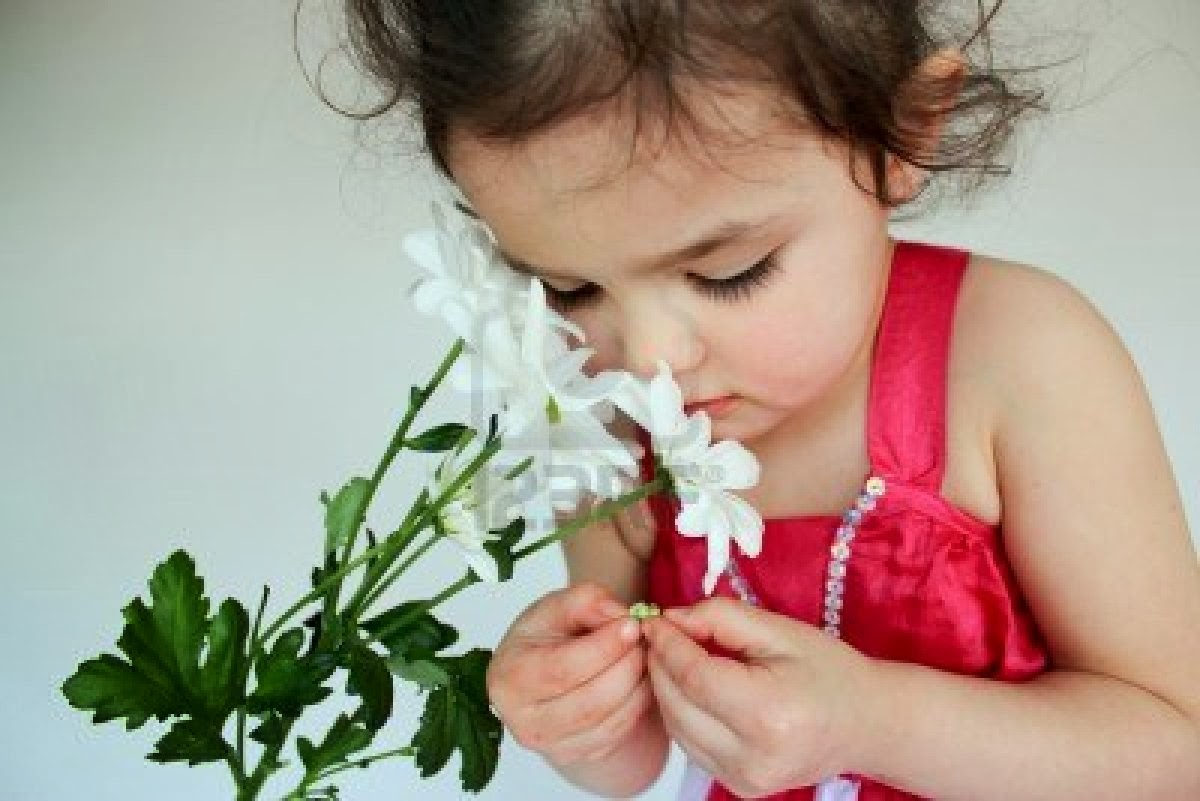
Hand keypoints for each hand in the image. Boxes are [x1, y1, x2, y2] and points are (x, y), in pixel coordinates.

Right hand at [486, 583, 653, 766]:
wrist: (545, 675)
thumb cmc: (546, 638)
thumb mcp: (557, 607)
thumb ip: (585, 601)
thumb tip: (619, 616)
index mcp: (509, 678)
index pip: (562, 668)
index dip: (603, 647)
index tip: (632, 625)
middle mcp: (523, 719)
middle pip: (589, 700)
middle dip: (627, 666)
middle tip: (645, 639)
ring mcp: (549, 745)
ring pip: (608, 720)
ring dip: (638, 685)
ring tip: (644, 655)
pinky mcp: (575, 754)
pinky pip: (617, 734)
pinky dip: (637, 705)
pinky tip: (640, 679)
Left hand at [642, 599, 881, 796]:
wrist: (868, 725)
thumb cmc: (829, 671)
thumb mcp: (780, 630)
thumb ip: (721, 617)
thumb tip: (670, 619)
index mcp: (768, 714)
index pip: (693, 677)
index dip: (667, 645)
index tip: (653, 619)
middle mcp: (752, 757)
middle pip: (677, 705)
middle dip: (659, 664)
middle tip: (659, 632)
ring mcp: (745, 779)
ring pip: (676, 728)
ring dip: (665, 689)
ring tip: (675, 655)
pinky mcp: (740, 787)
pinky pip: (690, 745)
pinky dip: (681, 712)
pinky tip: (692, 686)